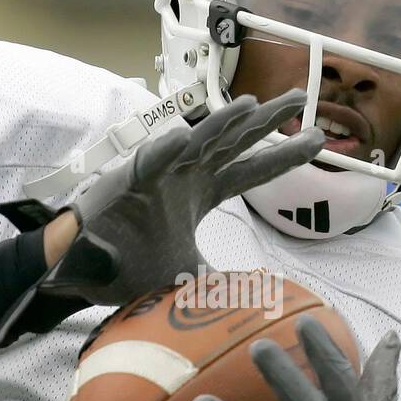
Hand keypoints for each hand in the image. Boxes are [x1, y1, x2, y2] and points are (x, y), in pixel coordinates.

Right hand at [41, 90, 322, 306]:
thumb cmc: (129, 264)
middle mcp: (184, 174)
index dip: (283, 155)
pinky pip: (147, 162)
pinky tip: (185, 135)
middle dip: (267, 120)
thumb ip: (222, 282)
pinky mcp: (125, 181)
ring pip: (195, 140)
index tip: (318, 141)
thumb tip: (254, 304)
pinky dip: (165, 150)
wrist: (82, 271)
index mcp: (202, 190)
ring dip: (221, 123)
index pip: (251, 169)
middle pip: (234, 141)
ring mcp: (156, 173)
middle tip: (302, 96)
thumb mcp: (190, 275)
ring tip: (251, 106)